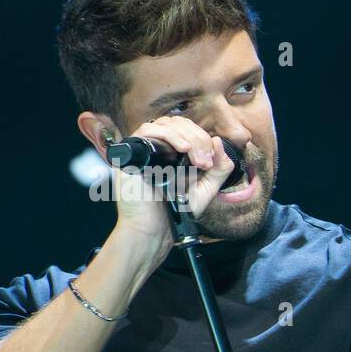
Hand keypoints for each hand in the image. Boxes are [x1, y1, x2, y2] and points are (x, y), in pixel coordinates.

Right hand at [109, 115, 239, 255]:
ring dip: (188, 137)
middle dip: (199, 139)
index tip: (212, 161)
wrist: (155, 227)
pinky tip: (182, 149)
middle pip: (179, 123)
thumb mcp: (207, 188)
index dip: (203, 139)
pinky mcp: (130, 153)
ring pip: (166, 124)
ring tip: (197, 160)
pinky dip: (168, 135)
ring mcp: (143, 148)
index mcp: (174, 152)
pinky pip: (147, 130)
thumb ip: (219, 168)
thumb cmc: (176, 210)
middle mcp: (158, 147)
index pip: (189, 129)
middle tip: (205, 162)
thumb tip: (218, 142)